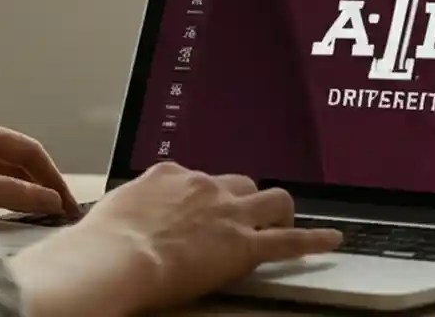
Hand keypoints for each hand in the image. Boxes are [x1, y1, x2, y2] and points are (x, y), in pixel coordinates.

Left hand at [0, 117, 78, 218]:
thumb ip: (9, 191)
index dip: (52, 175)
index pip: (28, 149)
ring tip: (42, 212)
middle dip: (41, 182)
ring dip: (23, 188)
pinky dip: (3, 193)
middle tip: (60, 211)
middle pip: (16, 158)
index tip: (67, 202)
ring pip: (1, 169)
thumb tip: (49, 197)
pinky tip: (11, 207)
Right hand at [9, 161, 342, 316]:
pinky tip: (331, 241)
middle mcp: (204, 185)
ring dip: (279, 211)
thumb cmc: (102, 242)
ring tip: (285, 222)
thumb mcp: (112, 212)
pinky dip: (314, 240)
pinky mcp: (244, 244)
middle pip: (239, 183)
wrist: (117, 257)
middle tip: (242, 217)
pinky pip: (289, 241)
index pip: (196, 178)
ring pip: (272, 201)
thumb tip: (114, 221)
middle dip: (243, 198)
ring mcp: (228, 213)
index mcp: (169, 176)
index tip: (200, 206)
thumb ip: (127, 210)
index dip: (201, 195)